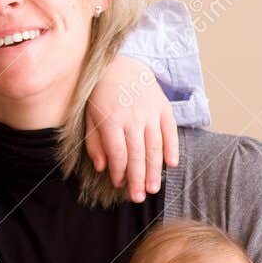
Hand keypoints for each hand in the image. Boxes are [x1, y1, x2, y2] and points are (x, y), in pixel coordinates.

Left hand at [85, 54, 179, 202]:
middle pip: (137, 154)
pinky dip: (172, 148)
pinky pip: (170, 131)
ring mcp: (150, 112)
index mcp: (111, 120)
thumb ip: (95, 142)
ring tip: (153, 189)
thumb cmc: (101, 94)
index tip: (119, 185)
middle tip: (137, 197)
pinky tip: (171, 164)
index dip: (119, 171)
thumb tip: (102, 168)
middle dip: (137, 178)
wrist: (121, 64)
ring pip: (155, 146)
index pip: (118, 153)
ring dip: (155, 170)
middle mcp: (132, 117)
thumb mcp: (89, 116)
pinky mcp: (163, 107)